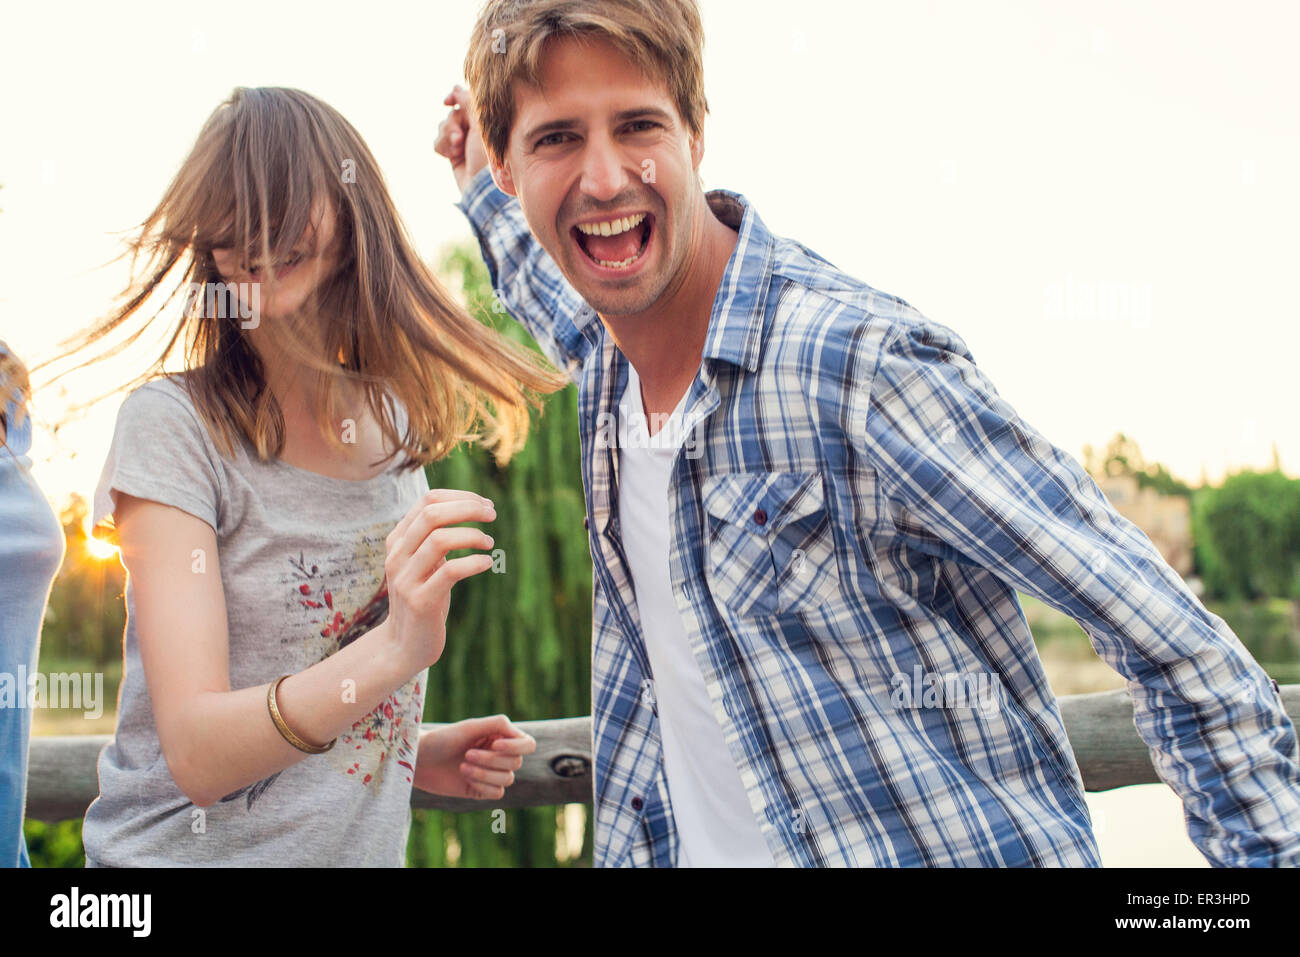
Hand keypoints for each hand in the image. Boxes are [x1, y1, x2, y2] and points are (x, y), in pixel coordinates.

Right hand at [382, 488, 496, 670]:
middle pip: (432, 514)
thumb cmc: (424, 597)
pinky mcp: (420, 601)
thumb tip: (472, 506)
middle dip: (468, 509)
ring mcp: (406, 579)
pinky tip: (487, 563)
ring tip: (489, 543)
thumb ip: (436, 537)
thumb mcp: (425, 563)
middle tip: (492, 515)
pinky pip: (450, 572)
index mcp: (398, 540)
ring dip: (472, 536)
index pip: (427, 501)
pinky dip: (473, 563)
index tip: (485, 504)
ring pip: (439, 540)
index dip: (460, 497)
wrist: (404, 646)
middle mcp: (397, 556)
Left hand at [415, 714, 536, 799]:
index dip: (515, 746)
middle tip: (467, 754)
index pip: (527, 744)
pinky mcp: (481, 790)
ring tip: (462, 767)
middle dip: (492, 760)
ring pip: (508, 779)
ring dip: (485, 774)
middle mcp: (498, 755)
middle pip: (516, 762)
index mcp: (499, 736)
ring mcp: (490, 773)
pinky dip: (483, 786)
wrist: (418, 760)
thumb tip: (516, 730)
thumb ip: (496, 724)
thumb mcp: (469, 727)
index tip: (494, 744)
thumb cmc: (442, 739)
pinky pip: (497, 793)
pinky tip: (466, 779)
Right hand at [434, 84, 489, 195]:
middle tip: (460, 138)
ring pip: (442, 126)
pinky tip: (454, 156)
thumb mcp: (482, 124)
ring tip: (458, 148)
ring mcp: (462, 141)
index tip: (447, 102)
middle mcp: (474, 128)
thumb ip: (469, 102)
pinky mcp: (453, 154)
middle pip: (452, 113)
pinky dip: (443, 147)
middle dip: (452, 124)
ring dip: (447, 136)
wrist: (482, 186)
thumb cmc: (488, 155)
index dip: (454, 97)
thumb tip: (456, 87)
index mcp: (485, 119)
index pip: (466, 99)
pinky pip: (437, 142)